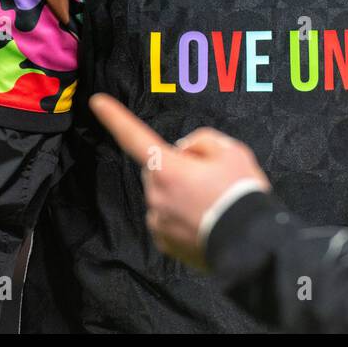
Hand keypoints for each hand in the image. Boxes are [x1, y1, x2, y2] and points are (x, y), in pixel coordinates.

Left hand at [89, 93, 270, 269]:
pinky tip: (205, 220)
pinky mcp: (165, 243)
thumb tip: (185, 151)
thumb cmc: (241, 193)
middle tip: (209, 177)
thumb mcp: (232, 151)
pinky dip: (181, 218)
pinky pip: (167, 221)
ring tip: (212, 203)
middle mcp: (155, 195)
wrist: (250, 243)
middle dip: (175, 168)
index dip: (115, 118)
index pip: (135, 137)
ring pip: (163, 196)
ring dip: (179, 194)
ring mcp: (158, 222)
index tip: (97, 102)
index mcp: (168, 168)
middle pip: (157, 170)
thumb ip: (203, 141)